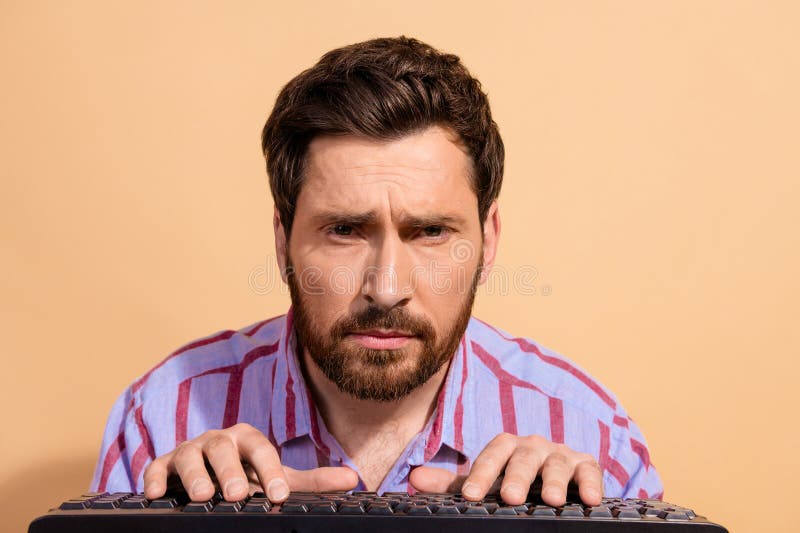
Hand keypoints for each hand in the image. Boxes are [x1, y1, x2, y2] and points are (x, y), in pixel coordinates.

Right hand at [143, 423, 358, 501]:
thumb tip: (354, 480)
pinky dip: (155, 479)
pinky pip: (156, 468)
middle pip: (223, 447)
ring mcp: (190, 450)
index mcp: (247, 439)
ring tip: (202, 496)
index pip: (261, 449)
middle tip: (236, 495)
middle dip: (229, 470)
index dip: (270, 469)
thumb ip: (313, 481)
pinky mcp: (164, 465)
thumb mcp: (277, 477)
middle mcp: (219, 440)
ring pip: (190, 454)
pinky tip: (157, 495)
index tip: (278, 495)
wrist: (208, 476)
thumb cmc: (246, 476)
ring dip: (195, 475)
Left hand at [409, 433, 602, 506]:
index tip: (472, 497)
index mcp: (507, 447)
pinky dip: (592, 483)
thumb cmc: (515, 481)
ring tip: (553, 500)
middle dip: (518, 477)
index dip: (482, 473)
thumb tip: (414, 479)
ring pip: (558, 463)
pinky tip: (591, 499)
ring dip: (556, 481)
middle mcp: (533, 446)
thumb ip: (454, 483)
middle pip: (524, 456)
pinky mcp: (586, 465)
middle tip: (511, 497)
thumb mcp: (486, 482)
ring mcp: (561, 454)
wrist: (556, 480)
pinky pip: (590, 470)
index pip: (492, 454)